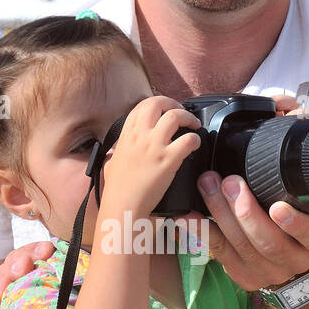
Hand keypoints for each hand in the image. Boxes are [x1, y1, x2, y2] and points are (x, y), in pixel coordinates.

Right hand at [101, 96, 202, 217]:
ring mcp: (154, 146)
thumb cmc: (117, 188)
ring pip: (175, 116)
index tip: (165, 109)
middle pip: (158, 103)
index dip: (158, 103)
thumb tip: (116, 148)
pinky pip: (188, 139)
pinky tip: (196, 145)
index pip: (143, 105)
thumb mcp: (112, 161)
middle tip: (182, 112)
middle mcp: (140, 135)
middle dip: (174, 103)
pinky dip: (196, 139)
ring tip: (194, 125)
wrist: (123, 205)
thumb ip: (118, 150)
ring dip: (188, 117)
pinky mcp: (168, 160)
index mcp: (127, 134)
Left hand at [191, 92, 308, 290]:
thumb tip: (288, 109)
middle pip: (267, 240)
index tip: (278, 207)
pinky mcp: (244, 276)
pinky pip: (220, 254)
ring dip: (220, 214)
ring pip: (241, 247)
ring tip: (208, 185)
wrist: (299, 257)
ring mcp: (268, 272)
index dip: (295, 223)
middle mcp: (295, 260)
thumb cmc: (305, 215)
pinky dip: (202, 232)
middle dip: (244, 211)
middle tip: (228, 181)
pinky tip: (189, 216)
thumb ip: (303, 164)